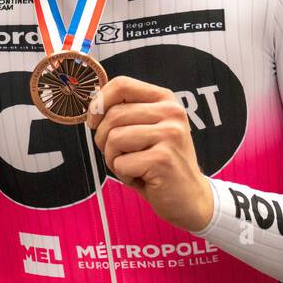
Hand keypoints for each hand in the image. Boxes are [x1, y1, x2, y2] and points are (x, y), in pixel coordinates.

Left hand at [87, 76, 213, 231]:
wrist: (190, 197)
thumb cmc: (158, 162)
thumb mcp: (144, 129)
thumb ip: (123, 112)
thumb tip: (92, 105)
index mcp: (165, 100)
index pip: (121, 84)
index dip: (99, 102)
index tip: (95, 121)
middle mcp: (172, 113)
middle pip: (113, 115)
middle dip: (105, 139)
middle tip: (122, 155)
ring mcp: (170, 134)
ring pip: (114, 139)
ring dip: (114, 159)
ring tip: (134, 166)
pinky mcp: (163, 158)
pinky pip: (120, 163)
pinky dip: (123, 174)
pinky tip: (143, 177)